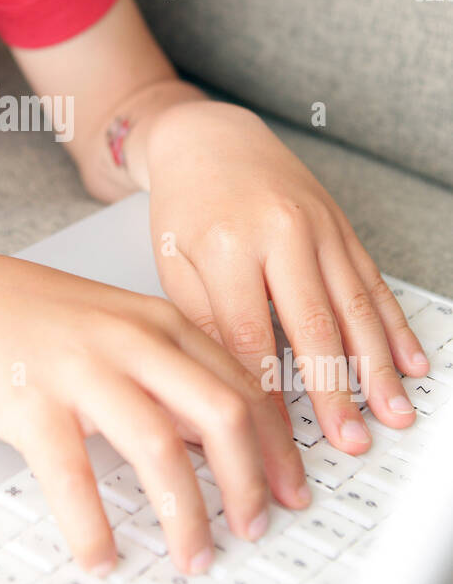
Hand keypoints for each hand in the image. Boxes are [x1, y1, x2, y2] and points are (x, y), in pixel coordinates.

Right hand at [0, 245, 309, 576]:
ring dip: (187, 516)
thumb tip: (218, 439)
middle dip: (252, 482)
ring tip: (192, 557)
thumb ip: (169, 372)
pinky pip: (74, 477)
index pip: (245, 386)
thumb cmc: (31, 317)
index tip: (293, 492)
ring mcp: (80, 370)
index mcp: (159, 323)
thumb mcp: (116, 327)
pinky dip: (94, 528)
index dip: (279, 448)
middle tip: (256, 529)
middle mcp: (129, 341)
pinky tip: (102, 557)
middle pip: (222, 413)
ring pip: (160, 448)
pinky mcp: (29, 403)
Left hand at [145, 100, 429, 458]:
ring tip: (392, 414)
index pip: (251, 342)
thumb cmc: (185, 207)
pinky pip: (374, 283)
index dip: (267, 401)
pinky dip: (394, 327)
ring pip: (356, 308)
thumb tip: (223, 391)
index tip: (276, 445)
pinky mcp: (342, 227)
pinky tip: (410, 363)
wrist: (209, 138)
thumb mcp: (173, 265)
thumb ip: (202, 326)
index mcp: (228, 247)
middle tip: (350, 443)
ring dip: (378, 368)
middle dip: (335, 394)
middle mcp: (281, 233)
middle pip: (314, 329)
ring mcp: (319, 228)